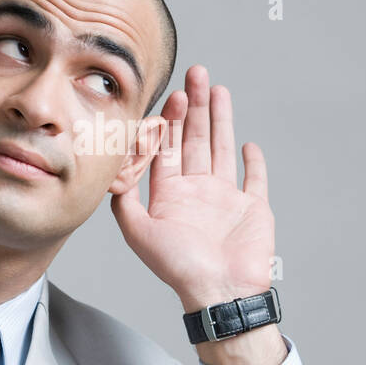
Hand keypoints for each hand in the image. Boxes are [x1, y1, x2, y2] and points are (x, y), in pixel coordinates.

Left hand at [111, 65, 283, 364]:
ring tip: (217, 89)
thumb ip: (124, 199)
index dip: (168, 120)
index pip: (167, 147)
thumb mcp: (138, 231)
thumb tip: (112, 170)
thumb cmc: (180, 267)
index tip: (172, 94)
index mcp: (170, 194)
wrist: (220, 291)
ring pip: (220, 148)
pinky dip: (252, 161)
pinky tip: (247, 144)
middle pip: (193, 139)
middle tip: (196, 73)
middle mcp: (196, 191)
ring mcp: (225, 198)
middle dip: (194, 106)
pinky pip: (253, 178)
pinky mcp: (253, 207)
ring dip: (220, 119)